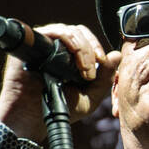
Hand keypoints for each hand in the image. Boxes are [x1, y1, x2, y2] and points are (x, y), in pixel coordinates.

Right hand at [0, 23, 121, 143]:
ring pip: (69, 31)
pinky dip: (69, 42)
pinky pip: (54, 32)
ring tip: (85, 72)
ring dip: (83, 49)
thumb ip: (105, 77)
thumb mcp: (90, 96)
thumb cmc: (60, 108)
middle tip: (92, 72)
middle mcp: (55, 46)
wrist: (34, 118)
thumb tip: (117, 54)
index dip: (96, 47)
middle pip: (79, 31)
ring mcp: (43, 43)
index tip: (103, 63)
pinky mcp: (32, 44)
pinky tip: (76, 63)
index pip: (85, 38)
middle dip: (91, 49)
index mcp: (68, 55)